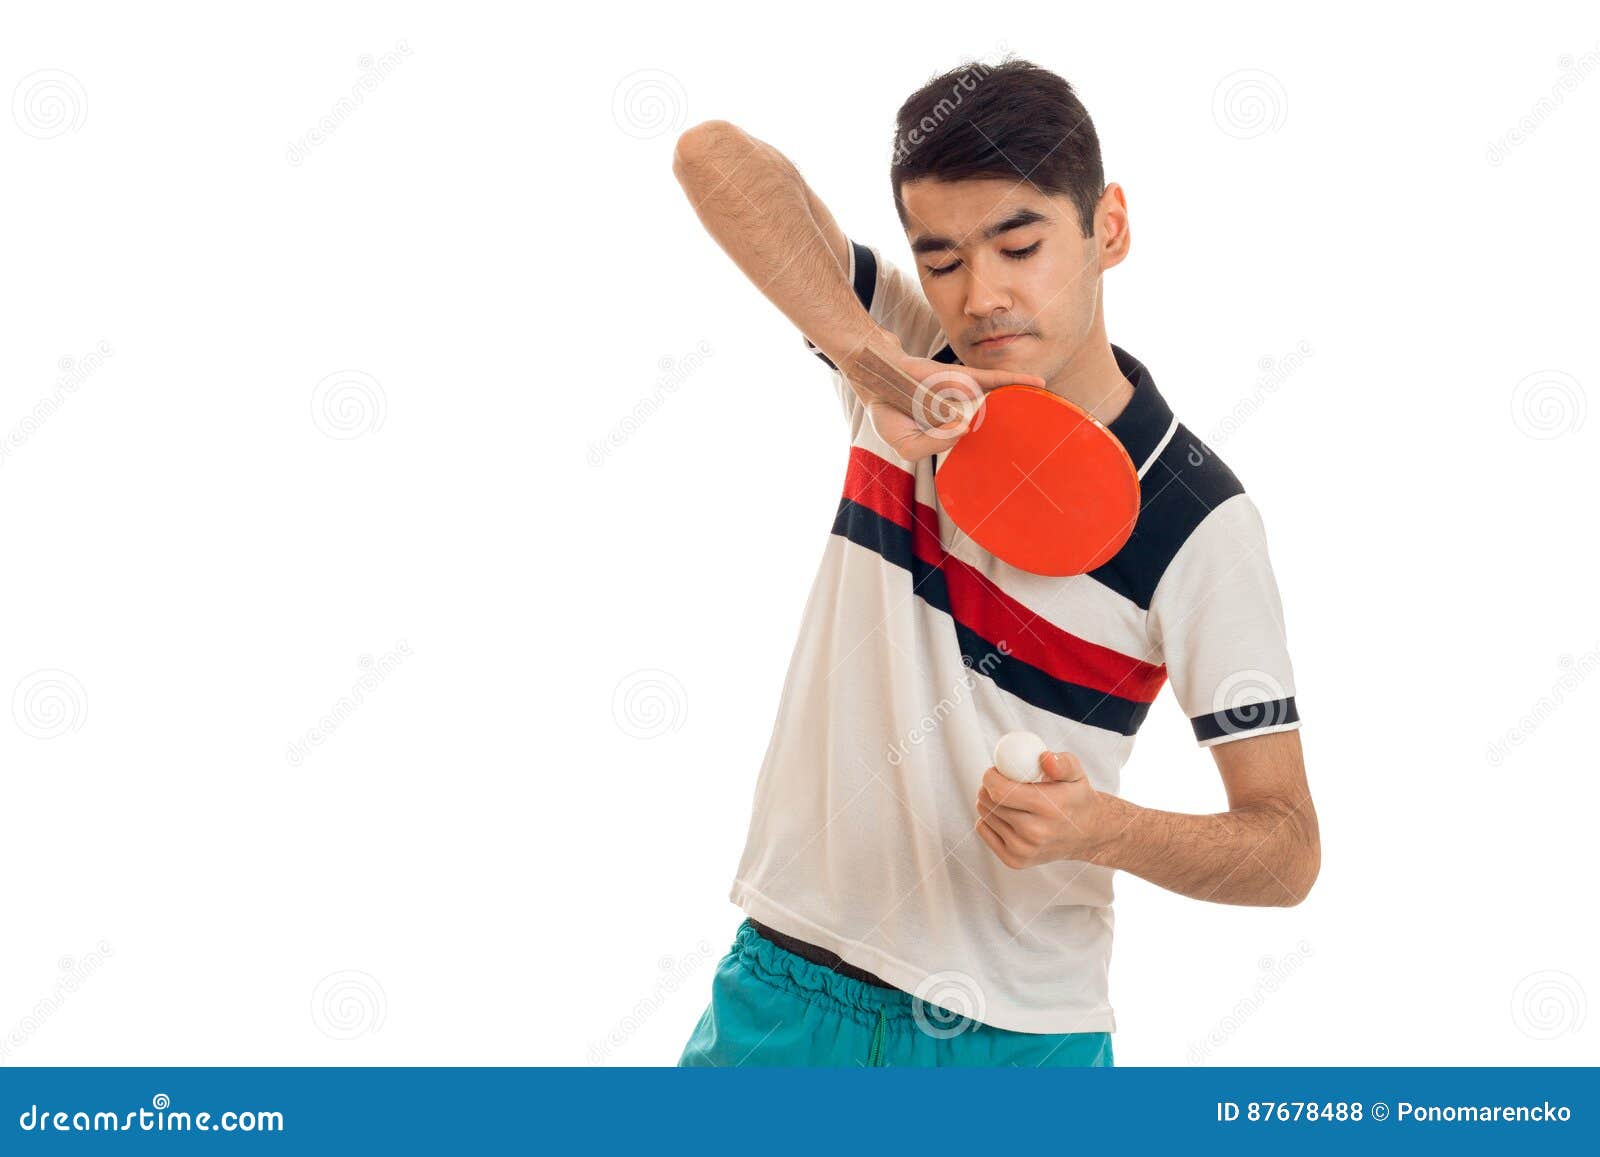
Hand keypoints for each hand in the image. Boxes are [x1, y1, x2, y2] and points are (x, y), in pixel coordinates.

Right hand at [840, 328, 1046, 461]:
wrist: (879, 378)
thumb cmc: (890, 415)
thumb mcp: (906, 444)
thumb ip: (933, 445)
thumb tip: (965, 429)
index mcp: (950, 438)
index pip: (977, 452)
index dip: (994, 462)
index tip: (1012, 474)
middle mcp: (963, 418)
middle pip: (996, 429)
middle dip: (1018, 438)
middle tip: (1042, 449)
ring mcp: (965, 397)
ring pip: (1000, 403)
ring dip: (1024, 407)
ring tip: (1050, 413)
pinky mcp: (964, 377)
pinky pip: (994, 378)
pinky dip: (1016, 379)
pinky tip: (1037, 383)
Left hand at [974, 749, 1106, 868]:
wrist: (1088, 835)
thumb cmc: (1077, 799)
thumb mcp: (1076, 774)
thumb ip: (1062, 763)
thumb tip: (1044, 757)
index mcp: (1048, 808)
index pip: (1000, 791)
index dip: (991, 776)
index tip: (996, 771)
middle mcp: (1034, 833)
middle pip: (989, 802)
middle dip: (988, 787)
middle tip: (1002, 782)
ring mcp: (1023, 850)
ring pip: (984, 815)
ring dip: (989, 803)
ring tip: (1010, 800)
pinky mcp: (1014, 861)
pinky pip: (983, 830)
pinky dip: (989, 819)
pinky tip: (1008, 816)